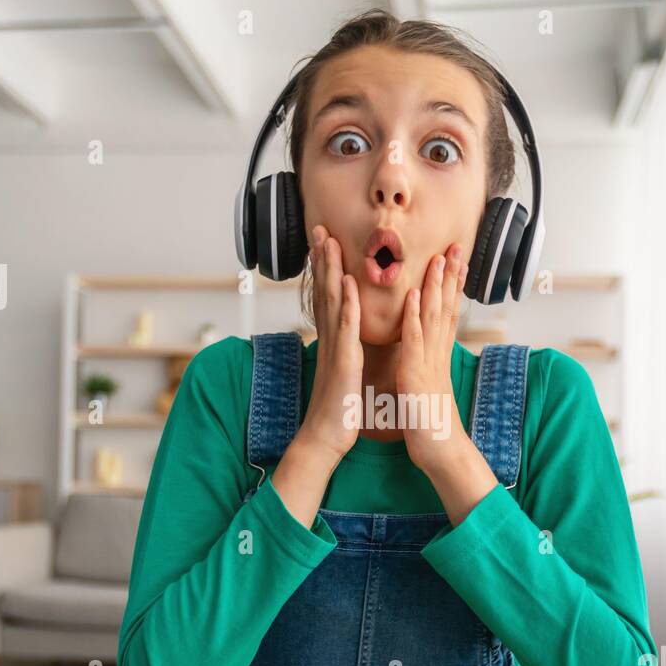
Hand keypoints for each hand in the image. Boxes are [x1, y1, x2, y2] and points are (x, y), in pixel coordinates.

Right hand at [294, 224, 362, 465]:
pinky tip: (346, 283)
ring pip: (331, 301)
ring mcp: (335, 348)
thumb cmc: (338, 409)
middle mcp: (330, 339)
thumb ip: (344, 352)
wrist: (326, 438)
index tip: (325, 242)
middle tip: (319, 227)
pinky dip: (346, 303)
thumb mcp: (343, 372)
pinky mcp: (343, 361)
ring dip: (330, 270)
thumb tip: (346, 340)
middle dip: (322, 258)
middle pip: (324, 290)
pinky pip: (345, 328)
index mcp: (333, 340)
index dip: (325, 268)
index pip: (327, 297)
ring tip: (329, 240)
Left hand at [397, 243, 475, 476]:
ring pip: (434, 318)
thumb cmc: (432, 424)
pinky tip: (412, 297)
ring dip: (435, 287)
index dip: (451, 285)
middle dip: (451, 276)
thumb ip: (427, 367)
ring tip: (439, 258)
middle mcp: (438, 355)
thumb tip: (428, 356)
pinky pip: (415, 343)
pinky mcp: (417, 376)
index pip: (446, 313)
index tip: (455, 260)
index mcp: (438, 356)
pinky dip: (413, 318)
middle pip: (446, 308)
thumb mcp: (428, 388)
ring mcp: (429, 364)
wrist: (441, 452)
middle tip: (456, 246)